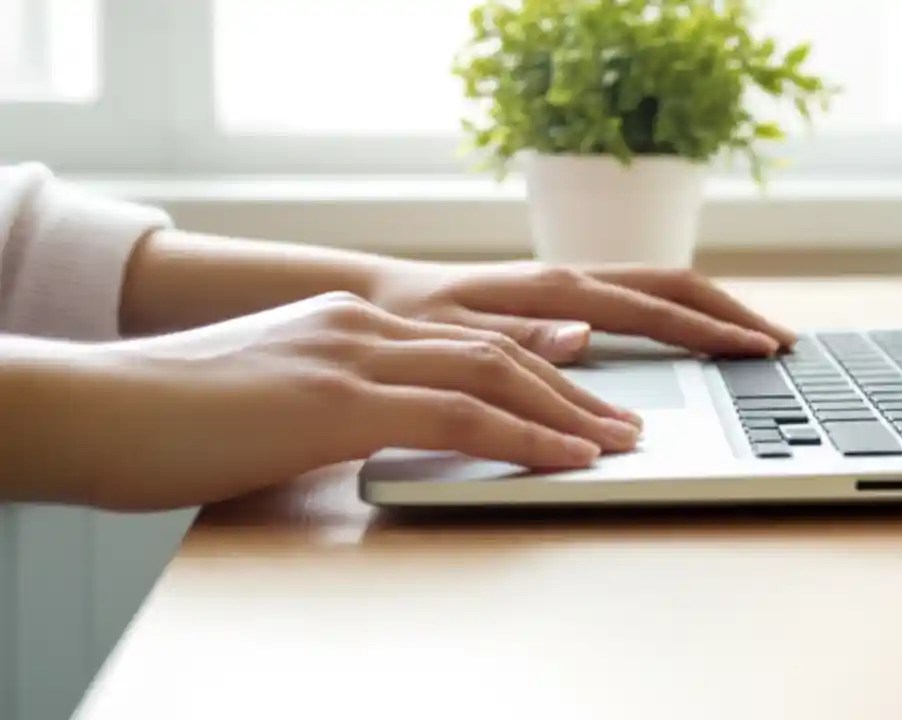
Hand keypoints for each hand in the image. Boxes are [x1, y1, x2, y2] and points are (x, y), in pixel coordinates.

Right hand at [2, 292, 641, 509]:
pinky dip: (523, 434)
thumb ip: (342, 401)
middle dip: (573, 388)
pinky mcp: (337, 401)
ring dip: (567, 411)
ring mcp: (352, 356)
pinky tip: (564, 457)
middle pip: (499, 348)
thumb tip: (386, 432)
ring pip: (493, 373)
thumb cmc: (178, 416)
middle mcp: (364, 324)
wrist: (98, 407)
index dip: (541, 361)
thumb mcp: (279, 397)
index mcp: (352, 321)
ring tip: (617, 443)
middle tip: (624, 423)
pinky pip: (458, 415)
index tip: (588, 388)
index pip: (470, 338)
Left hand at [368, 262, 797, 363]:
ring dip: (712, 312)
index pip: (653, 305)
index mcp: (558, 289)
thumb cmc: (416, 320)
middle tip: (783, 343)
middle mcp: (574, 281)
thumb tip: (586, 333)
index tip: (758, 349)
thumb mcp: (455, 337)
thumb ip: (520, 339)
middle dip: (732, 313)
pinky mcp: (567, 300)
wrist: (382, 300)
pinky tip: (695, 338)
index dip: (710, 329)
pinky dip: (679, 317)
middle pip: (674, 286)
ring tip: (755, 339)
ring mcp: (573, 288)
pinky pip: (639, 302)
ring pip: (661, 290)